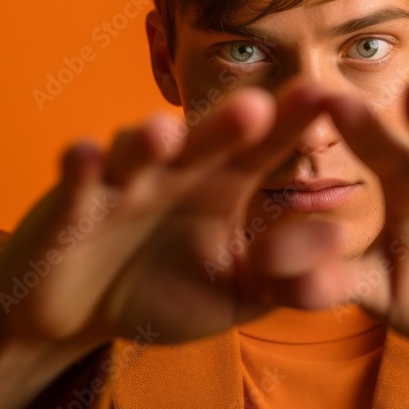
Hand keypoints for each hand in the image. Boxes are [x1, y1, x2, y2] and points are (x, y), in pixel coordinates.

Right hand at [0, 77, 346, 348]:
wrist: (82, 313)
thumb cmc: (165, 292)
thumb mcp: (234, 294)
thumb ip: (285, 276)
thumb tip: (338, 241)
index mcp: (222, 184)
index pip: (262, 148)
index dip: (290, 123)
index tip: (325, 95)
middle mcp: (176, 171)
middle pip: (205, 140)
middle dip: (226, 123)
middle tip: (257, 107)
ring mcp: (122, 183)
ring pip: (136, 152)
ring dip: (147, 140)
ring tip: (164, 133)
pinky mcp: (70, 206)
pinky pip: (75, 183)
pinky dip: (78, 167)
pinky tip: (84, 156)